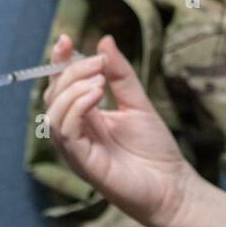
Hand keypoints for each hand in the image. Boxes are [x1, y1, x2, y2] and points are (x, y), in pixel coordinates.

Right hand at [43, 34, 196, 226]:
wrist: (173, 186)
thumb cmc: (155, 150)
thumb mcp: (138, 102)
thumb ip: (120, 74)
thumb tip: (105, 40)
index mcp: (85, 117)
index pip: (60, 85)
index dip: (58, 62)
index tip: (66, 40)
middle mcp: (76, 132)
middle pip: (53, 95)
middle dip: (69, 71)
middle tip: (97, 62)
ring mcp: (76, 149)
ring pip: (53, 114)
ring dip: (72, 89)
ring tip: (100, 82)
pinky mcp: (82, 163)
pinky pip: (65, 133)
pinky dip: (75, 109)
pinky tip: (95, 96)